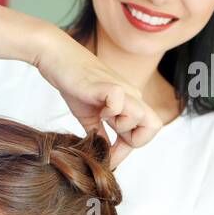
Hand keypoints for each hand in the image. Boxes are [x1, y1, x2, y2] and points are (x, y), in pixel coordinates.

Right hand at [33, 28, 161, 166]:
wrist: (58, 59)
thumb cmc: (73, 84)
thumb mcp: (89, 116)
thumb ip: (99, 134)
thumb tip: (105, 155)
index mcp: (130, 103)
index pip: (146, 132)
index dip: (128, 150)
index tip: (108, 156)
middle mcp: (132, 96)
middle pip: (155, 126)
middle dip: (134, 142)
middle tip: (110, 143)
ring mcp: (124, 90)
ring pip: (146, 119)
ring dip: (123, 128)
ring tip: (101, 119)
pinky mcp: (109, 86)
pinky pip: (122, 105)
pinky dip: (110, 113)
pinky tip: (97, 109)